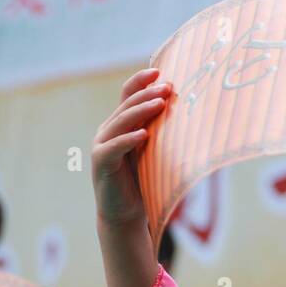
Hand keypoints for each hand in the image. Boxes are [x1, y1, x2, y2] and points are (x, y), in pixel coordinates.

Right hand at [92, 68, 172, 227]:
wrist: (124, 215)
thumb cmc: (141, 183)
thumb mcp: (151, 153)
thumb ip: (158, 133)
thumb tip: (184, 114)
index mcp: (120, 124)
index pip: (128, 95)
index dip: (141, 81)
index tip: (161, 71)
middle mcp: (108, 130)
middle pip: (127, 105)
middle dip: (148, 93)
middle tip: (168, 86)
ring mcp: (102, 145)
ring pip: (121, 121)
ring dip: (141, 111)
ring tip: (160, 103)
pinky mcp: (101, 162)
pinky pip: (115, 147)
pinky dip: (129, 139)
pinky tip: (144, 135)